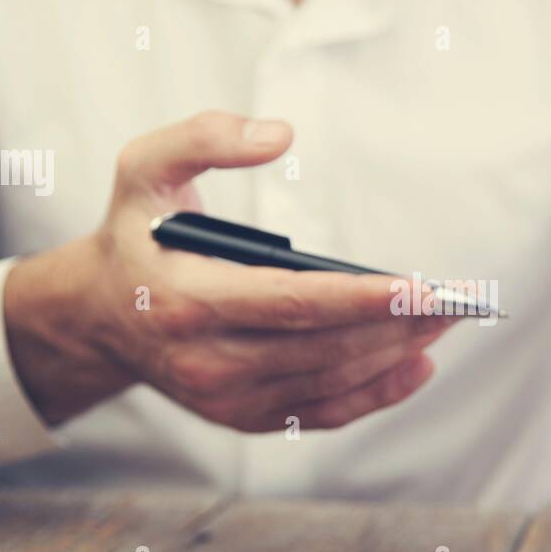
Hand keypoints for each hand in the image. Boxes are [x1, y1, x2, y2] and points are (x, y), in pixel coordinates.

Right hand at [5, 110, 456, 428]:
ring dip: (395, 353)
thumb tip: (279, 133)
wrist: (97, 316)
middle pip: (324, 348)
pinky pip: (323, 412)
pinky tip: (417, 365)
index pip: (291, 303)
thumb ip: (204, 137)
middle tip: (453, 299)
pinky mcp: (244, 418)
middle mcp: (207, 362)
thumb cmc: (134, 234)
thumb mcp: (144, 167)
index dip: (362, 297)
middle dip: (396, 324)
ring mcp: (226, 399)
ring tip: (442, 320)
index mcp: (185, 301)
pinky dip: (376, 393)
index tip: (421, 286)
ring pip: (331, 382)